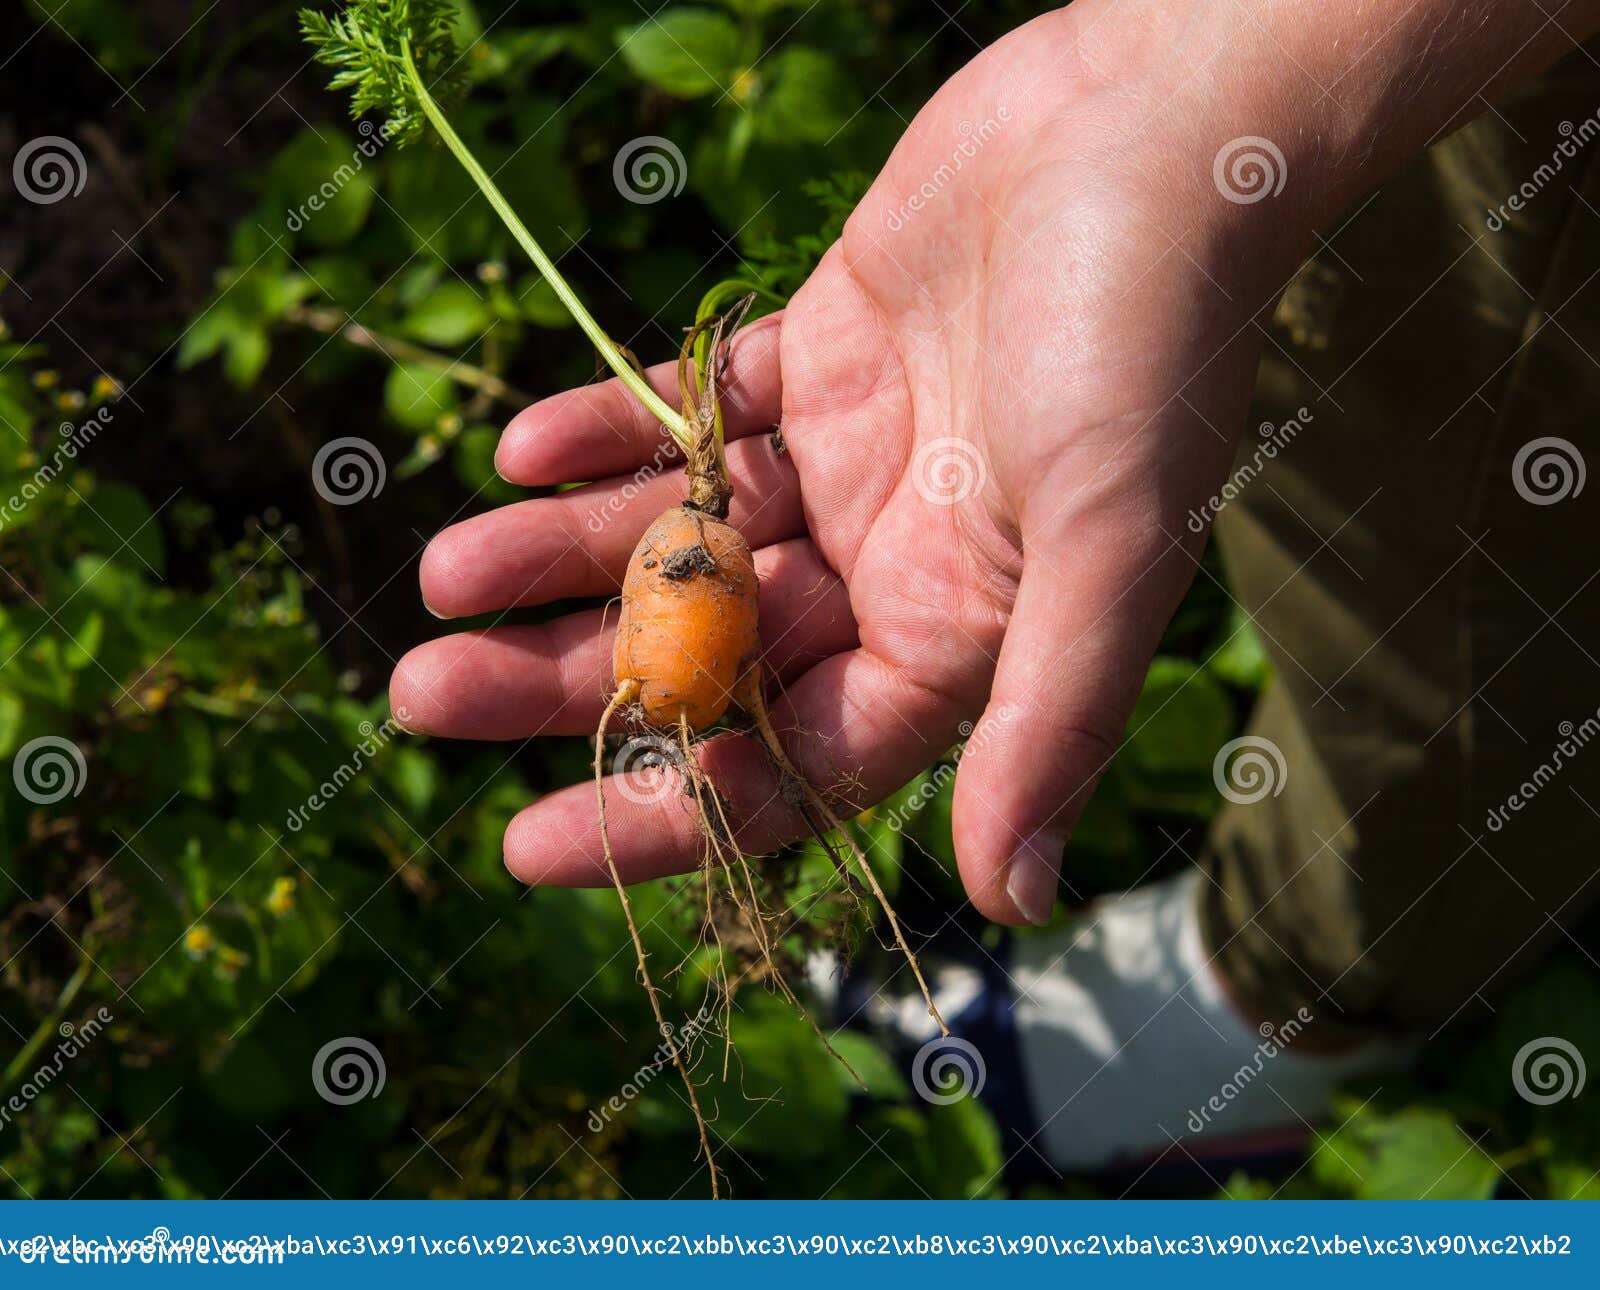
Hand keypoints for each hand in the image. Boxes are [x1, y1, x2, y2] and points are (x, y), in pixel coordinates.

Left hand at [390, 2, 1401, 922]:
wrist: (1158, 128)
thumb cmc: (1153, 345)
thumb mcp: (1112, 548)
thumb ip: (1053, 722)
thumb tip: (1013, 904)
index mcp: (953, 638)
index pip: (791, 764)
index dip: (663, 815)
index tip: (524, 846)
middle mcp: (889, 565)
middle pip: (704, 652)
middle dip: (568, 680)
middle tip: (421, 695)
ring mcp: (846, 460)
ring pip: (678, 534)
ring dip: (557, 554)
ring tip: (439, 572)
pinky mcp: (815, 353)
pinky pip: (694, 411)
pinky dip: (611, 428)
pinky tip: (519, 452)